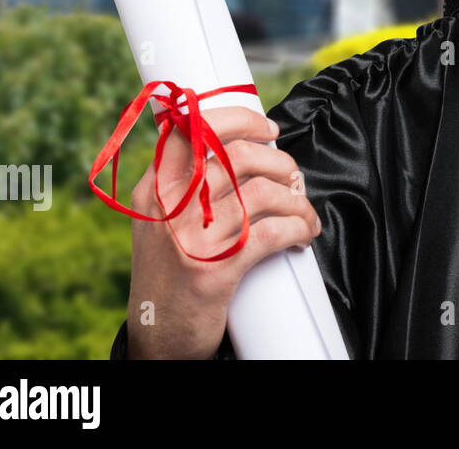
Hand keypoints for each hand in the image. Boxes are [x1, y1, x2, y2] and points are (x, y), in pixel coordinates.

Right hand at [123, 107, 320, 358]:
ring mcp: (190, 238)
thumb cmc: (170, 270)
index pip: (194, 129)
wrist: (157, 337)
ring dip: (297, 200)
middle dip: (281, 163)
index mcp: (154, 187)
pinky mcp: (216, 271)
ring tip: (303, 212)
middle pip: (239, 157)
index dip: (242, 120)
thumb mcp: (159, 219)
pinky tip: (303, 234)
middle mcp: (168, 207)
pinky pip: (274, 232)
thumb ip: (187, 181)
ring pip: (264, 192)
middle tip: (292, 178)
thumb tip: (245, 145)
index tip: (270, 129)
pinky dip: (299, 228)